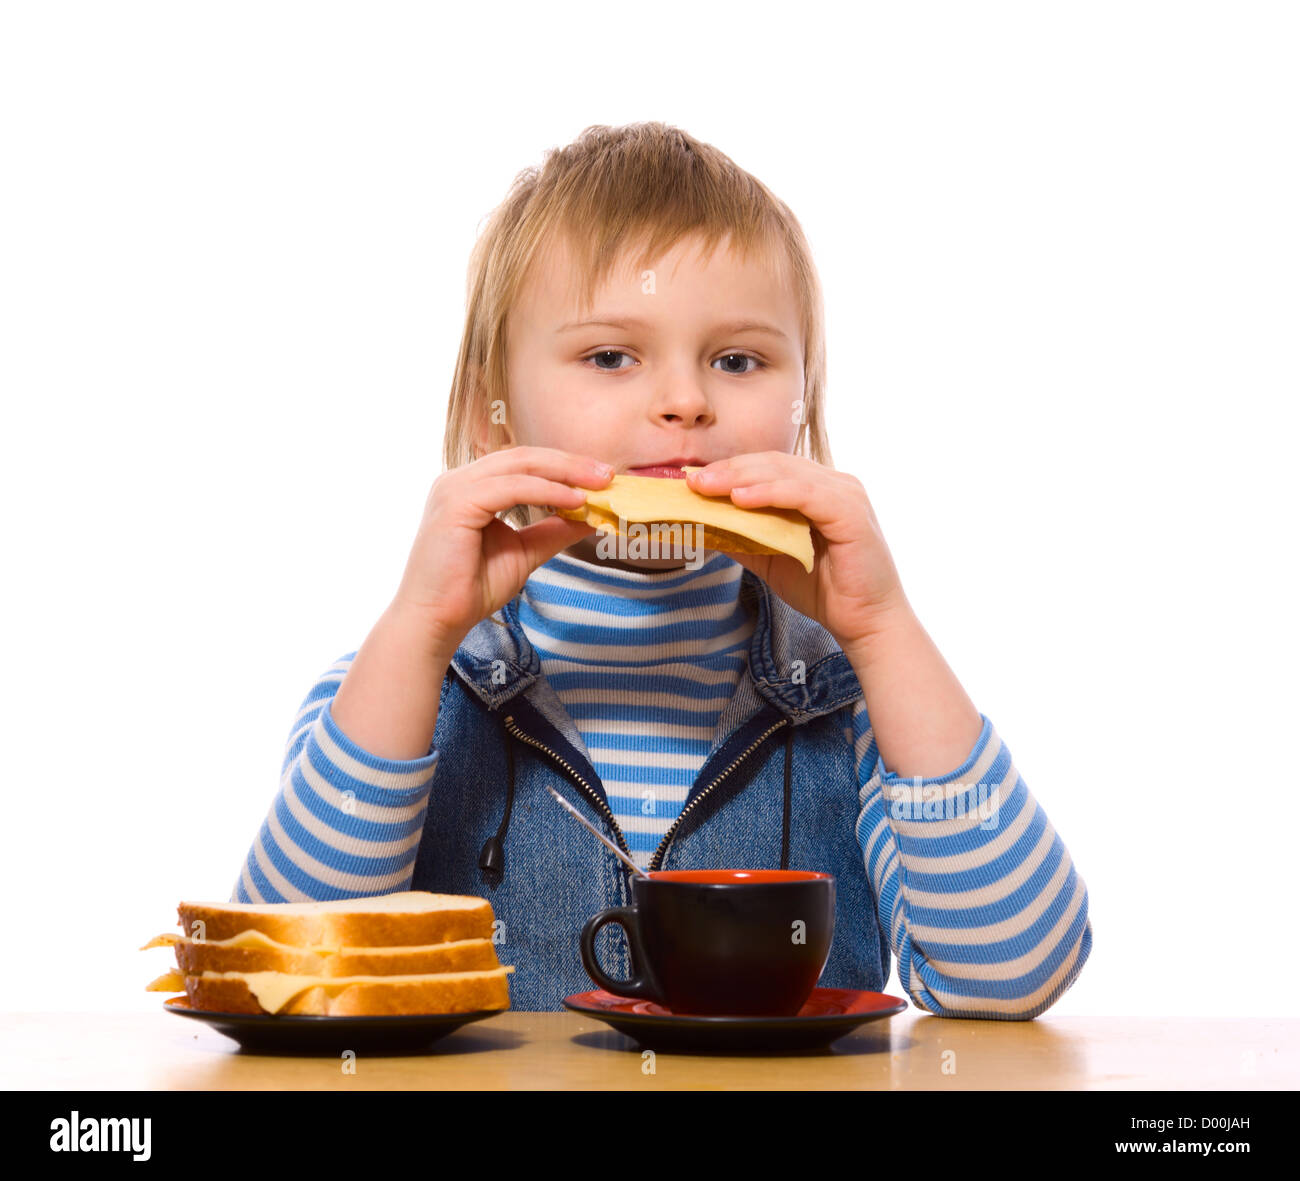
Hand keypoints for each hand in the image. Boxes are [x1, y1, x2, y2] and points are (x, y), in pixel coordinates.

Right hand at [390, 446, 605, 659]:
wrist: (436, 619)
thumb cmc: (471, 589)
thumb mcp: (524, 552)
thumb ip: (552, 531)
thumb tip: (590, 517)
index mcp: (472, 487)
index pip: (524, 464)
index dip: (564, 466)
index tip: (602, 477)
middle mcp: (459, 479)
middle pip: (524, 456)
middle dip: (570, 463)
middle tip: (608, 474)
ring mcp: (454, 487)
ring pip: (519, 465)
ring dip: (564, 472)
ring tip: (598, 484)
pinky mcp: (455, 503)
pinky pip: (510, 487)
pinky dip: (546, 491)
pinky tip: (573, 500)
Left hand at [686, 452, 910, 651]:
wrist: (865, 623)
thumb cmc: (824, 591)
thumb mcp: (770, 558)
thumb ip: (741, 538)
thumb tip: (699, 526)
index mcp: (818, 489)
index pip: (768, 468)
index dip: (730, 470)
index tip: (692, 480)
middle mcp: (834, 484)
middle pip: (773, 464)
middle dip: (729, 470)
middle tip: (692, 480)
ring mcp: (845, 494)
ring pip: (785, 474)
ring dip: (741, 478)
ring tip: (706, 487)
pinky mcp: (850, 513)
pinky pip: (803, 494)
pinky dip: (770, 494)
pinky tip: (740, 499)